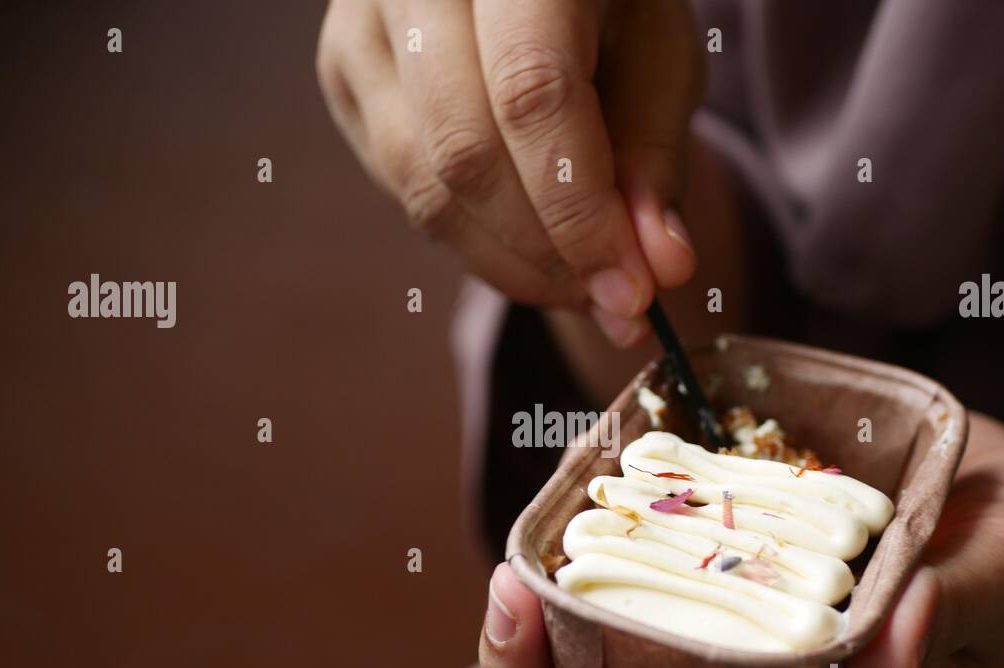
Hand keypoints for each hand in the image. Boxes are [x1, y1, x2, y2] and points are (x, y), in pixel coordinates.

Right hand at [316, 0, 703, 345]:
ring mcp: (363, 22)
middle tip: (611, 301)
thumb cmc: (606, 4)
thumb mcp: (658, 59)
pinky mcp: (341, 70)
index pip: (532, 96)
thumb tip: (662, 270)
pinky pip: (401, 188)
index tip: (631, 290)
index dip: (579, 210)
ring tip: (579, 287)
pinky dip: (472, 239)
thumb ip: (657, 161)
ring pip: (423, 185)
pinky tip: (528, 245)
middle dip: (545, 252)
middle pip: (465, 152)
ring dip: (508, 263)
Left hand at [479, 414, 1003, 667]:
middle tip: (516, 611)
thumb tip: (884, 638)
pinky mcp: (720, 560)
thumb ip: (952, 611)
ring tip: (516, 573)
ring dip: (535, 637)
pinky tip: (578, 501)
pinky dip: (586, 553)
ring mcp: (728, 631)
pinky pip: (629, 576)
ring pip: (594, 667)